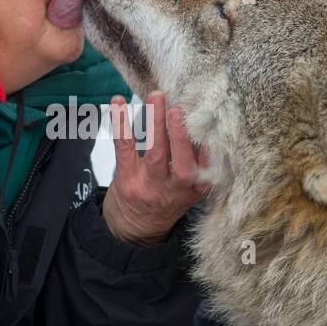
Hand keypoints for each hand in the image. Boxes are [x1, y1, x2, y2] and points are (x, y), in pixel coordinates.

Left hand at [103, 91, 210, 244]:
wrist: (137, 229)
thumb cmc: (166, 195)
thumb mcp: (190, 184)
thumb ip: (197, 158)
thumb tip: (198, 113)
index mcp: (198, 186)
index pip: (207, 162)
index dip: (207, 138)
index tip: (208, 113)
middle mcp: (177, 189)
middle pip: (183, 162)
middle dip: (181, 133)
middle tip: (179, 108)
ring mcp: (151, 186)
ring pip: (156, 154)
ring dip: (156, 123)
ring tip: (157, 97)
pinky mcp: (127, 181)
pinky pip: (124, 149)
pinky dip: (121, 124)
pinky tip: (118, 102)